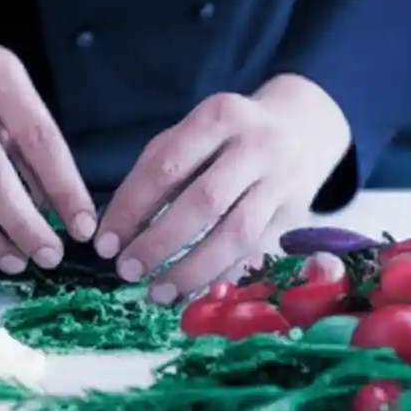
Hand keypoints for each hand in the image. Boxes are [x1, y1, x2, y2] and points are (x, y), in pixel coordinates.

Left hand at [94, 73, 350, 303]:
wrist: (305, 127)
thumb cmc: (233, 134)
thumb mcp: (196, 130)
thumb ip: (160, 167)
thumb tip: (119, 227)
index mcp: (220, 117)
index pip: (166, 167)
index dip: (131, 209)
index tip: (105, 244)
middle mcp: (256, 146)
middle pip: (204, 202)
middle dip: (159, 242)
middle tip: (127, 271)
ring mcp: (281, 181)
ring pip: (236, 233)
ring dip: (192, 269)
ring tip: (158, 293)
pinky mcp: (296, 213)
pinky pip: (256, 251)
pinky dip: (221, 274)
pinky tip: (193, 290)